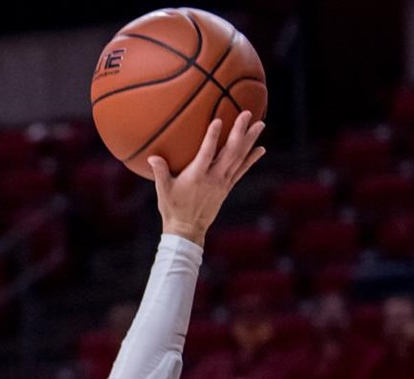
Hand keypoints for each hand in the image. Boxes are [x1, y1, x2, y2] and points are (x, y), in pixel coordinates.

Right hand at [149, 111, 265, 245]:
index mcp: (196, 176)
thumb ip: (160, 171)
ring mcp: (223, 182)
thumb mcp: (163, 190)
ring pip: (239, 158)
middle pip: (230, 152)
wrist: (187, 229)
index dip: (213, 137)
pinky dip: (251, 159)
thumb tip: (152, 157)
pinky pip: (242, 170)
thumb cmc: (172, 208)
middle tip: (247, 113)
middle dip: (240, 131)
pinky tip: (260, 148)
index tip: (219, 120)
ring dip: (250, 140)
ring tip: (260, 124)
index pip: (206, 153)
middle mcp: (213, 178)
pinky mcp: (227, 187)